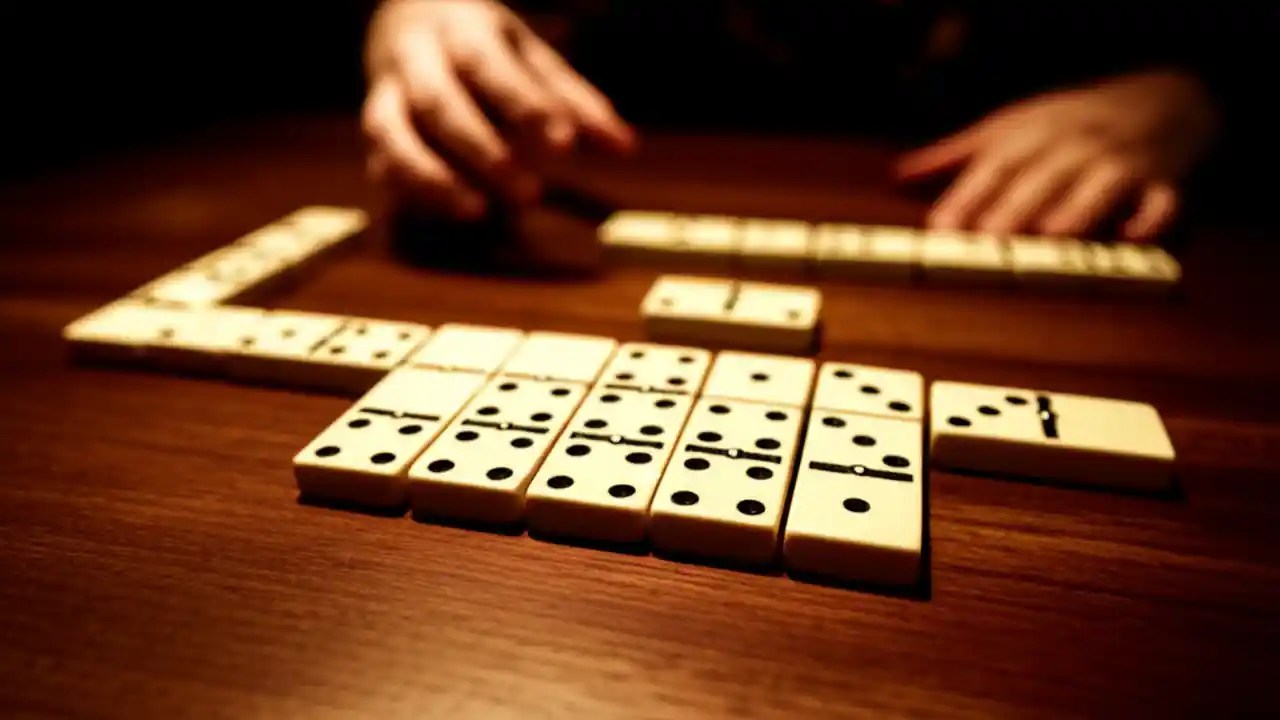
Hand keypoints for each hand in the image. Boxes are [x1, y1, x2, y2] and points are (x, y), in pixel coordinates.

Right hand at [362, 0, 634, 217]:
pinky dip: (412, 192)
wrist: (407, 16)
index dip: (523, 105)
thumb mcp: (534, 59)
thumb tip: (625, 148)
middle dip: (483, 151)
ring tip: (477, 212)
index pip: (488, 65)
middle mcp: (416, 59)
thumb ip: (576, 104)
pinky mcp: (376, 131)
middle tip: (529, 194)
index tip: (563, 144)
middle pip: (438, 103)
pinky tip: (453, 212)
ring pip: (393, 135)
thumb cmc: (483, 45)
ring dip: (432, 179)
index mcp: (462, 30)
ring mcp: (386, 94)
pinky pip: (381, 164)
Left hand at [896, 71, 1217, 240]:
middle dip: (1015, 208)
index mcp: (1032, 136)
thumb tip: (898, 177)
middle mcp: (1074, 147)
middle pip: (1042, 178)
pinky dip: (1151, 218)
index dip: (967, 196)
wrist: (1157, 99)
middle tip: (988, 244)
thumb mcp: (1008, 128)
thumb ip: (954, 157)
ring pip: (1100, 185)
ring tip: (1052, 237)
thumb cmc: (1067, 123)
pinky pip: (1162, 201)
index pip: (994, 167)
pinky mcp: (1164, 183)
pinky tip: (1131, 237)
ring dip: (1077, 210)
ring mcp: (1121, 163)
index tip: (942, 228)